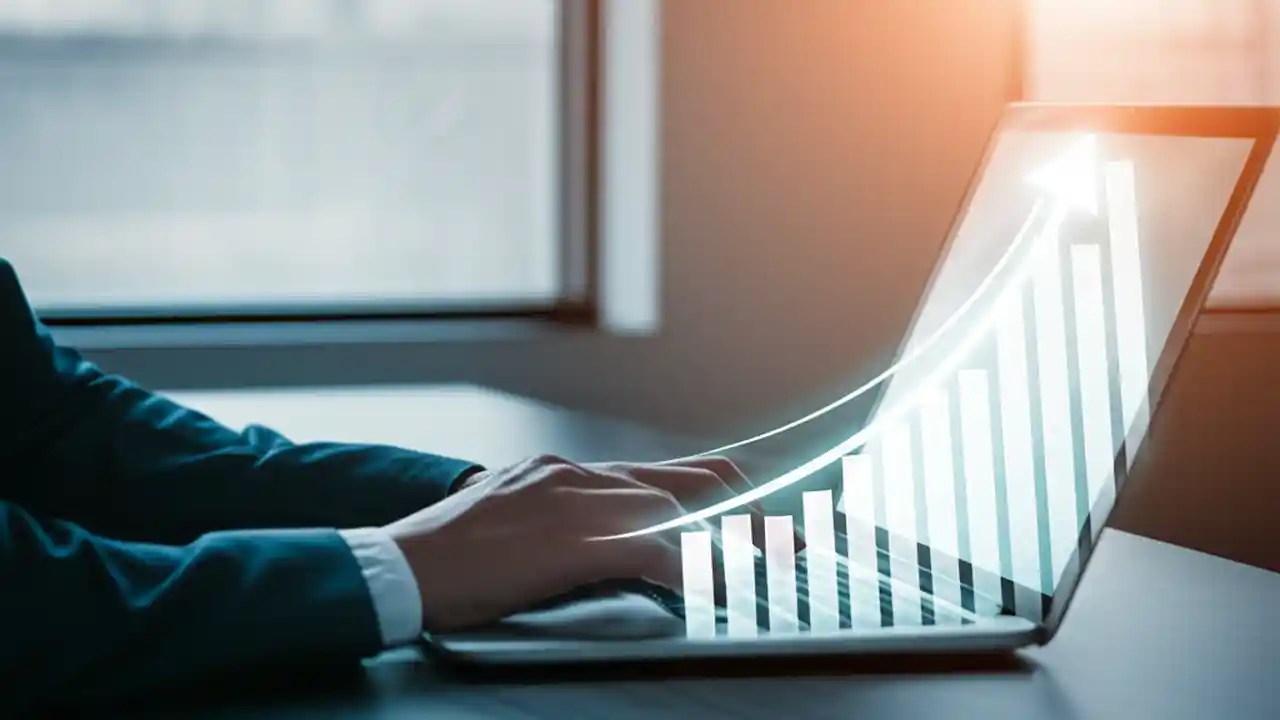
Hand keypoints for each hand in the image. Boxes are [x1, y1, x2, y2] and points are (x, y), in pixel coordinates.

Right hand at [383, 454, 757, 631]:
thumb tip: (590, 542)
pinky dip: (690, 569)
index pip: (647, 474)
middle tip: (773, 521)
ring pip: (674, 511)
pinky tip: (712, 583)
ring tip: (762, 555)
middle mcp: (575, 477)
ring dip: (723, 536)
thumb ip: (552, 520)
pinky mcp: (573, 541)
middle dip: (732, 500)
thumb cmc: (445, 552)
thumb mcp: (506, 519)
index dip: (700, 486)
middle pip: (676, 481)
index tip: (737, 495)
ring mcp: (576, 505)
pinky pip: (651, 551)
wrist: (401, 563)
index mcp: (560, 474)